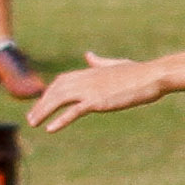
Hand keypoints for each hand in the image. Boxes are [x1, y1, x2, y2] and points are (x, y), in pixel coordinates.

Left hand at [28, 52, 161, 132]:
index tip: (42, 103)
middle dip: (41, 104)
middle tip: (31, 118)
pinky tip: (50, 129)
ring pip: (59, 100)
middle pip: (55, 91)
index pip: (61, 81)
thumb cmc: (139, 72)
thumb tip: (88, 55)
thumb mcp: (116, 65)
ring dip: (43, 112)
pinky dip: (60, 120)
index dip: (50, 92)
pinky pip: (74, 111)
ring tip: (34, 124)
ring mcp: (90, 90)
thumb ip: (99, 62)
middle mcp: (85, 80)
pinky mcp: (98, 101)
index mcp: (89, 72)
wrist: (153, 76)